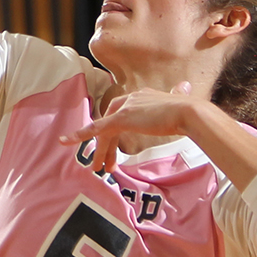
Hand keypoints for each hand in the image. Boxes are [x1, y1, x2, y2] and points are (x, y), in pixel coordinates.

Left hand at [60, 82, 198, 173]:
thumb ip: (177, 95)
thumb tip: (185, 87)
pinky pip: (97, 128)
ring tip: (98, 169)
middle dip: (106, 145)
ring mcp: (125, 108)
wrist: (189, 113)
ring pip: (105, 130)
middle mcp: (131, 98)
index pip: (122, 113)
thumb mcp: (180, 102)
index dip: (116, 132)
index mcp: (142, 96)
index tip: (117, 149)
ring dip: (100, 150)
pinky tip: (66, 141)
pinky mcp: (121, 118)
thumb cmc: (189, 113)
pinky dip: (80, 134)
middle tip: (105, 165)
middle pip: (110, 123)